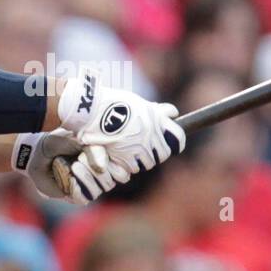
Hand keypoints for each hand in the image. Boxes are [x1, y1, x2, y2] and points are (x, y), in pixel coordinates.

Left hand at [12, 129, 121, 204]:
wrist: (39, 150)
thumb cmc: (62, 141)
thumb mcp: (79, 140)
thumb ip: (94, 150)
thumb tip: (101, 166)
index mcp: (105, 162)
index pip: (122, 173)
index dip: (117, 169)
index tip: (106, 157)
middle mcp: (98, 177)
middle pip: (110, 182)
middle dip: (98, 171)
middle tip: (81, 158)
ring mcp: (86, 187)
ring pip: (98, 191)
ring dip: (87, 179)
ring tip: (74, 166)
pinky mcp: (73, 195)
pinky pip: (82, 199)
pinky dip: (77, 189)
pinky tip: (70, 179)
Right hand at [58, 71, 185, 176]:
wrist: (92, 110)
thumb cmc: (113, 103)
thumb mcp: (138, 103)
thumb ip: (157, 111)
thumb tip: (173, 113)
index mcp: (156, 121)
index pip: (178, 138)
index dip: (177, 142)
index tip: (174, 144)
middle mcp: (150, 136)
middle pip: (163, 154)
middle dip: (157, 152)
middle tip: (148, 148)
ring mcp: (137, 148)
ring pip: (148, 163)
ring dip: (142, 159)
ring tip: (132, 151)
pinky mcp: (124, 158)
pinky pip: (133, 168)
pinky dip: (129, 164)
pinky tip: (122, 156)